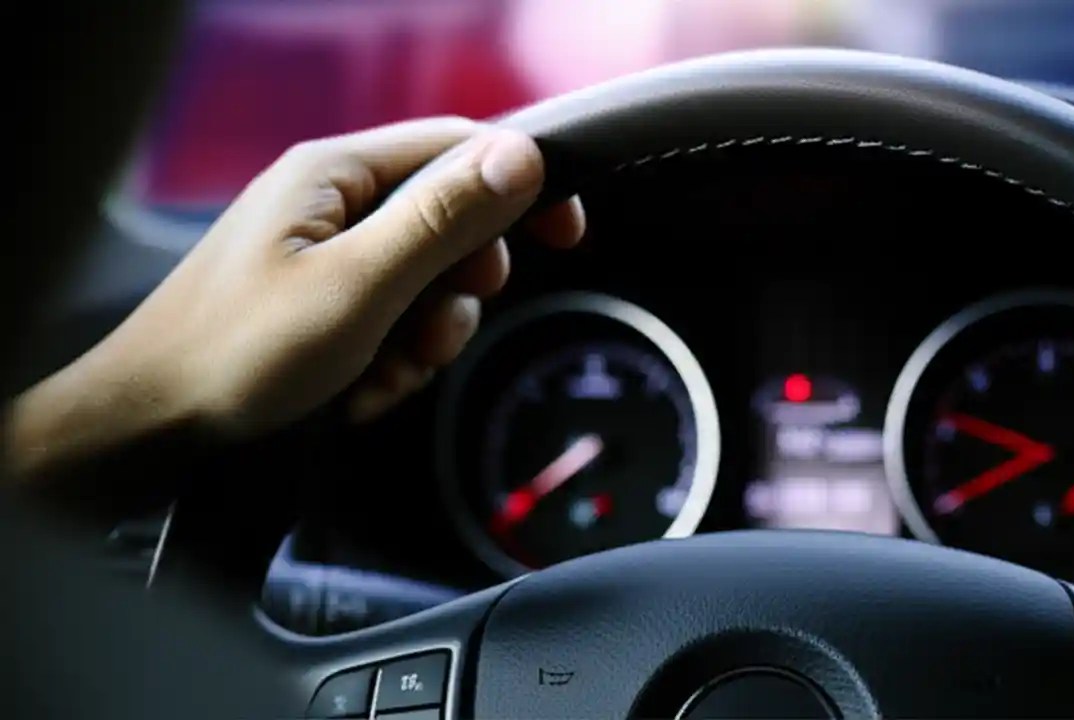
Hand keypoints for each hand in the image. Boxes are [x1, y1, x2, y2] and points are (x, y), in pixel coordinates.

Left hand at [6, 118, 582, 478]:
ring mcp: (322, 258)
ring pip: (426, 286)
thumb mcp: (359, 287)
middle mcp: (330, 205)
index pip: (458, 148)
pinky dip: (389, 364)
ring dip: (421, 341)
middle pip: (448, 225)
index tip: (567, 232)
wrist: (150, 432)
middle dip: (456, 290)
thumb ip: (442, 220)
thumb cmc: (235, 357)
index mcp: (334, 174)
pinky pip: (393, 325)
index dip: (520, 188)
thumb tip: (520, 158)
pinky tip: (355, 392)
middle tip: (430, 332)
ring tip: (377, 375)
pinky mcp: (319, 307)